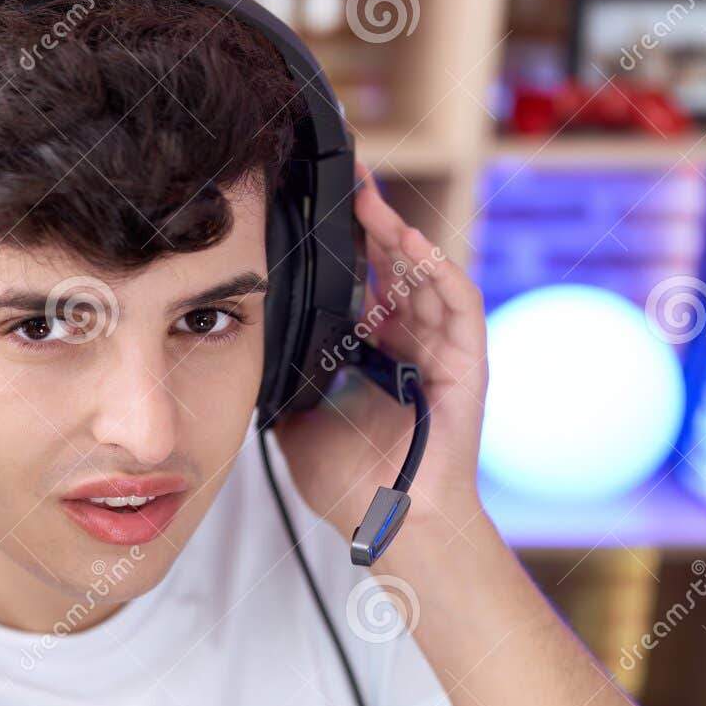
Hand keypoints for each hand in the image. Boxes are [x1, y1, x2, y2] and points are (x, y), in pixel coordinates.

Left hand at [274, 162, 488, 548]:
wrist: (389, 526)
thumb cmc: (348, 482)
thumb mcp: (294, 418)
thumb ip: (278, 377)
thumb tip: (239, 345)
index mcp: (369, 350)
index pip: (358, 280)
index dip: (341, 243)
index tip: (310, 207)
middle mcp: (406, 342)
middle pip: (392, 266)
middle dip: (370, 220)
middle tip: (343, 179)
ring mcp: (438, 351)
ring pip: (424, 276)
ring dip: (399, 236)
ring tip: (369, 201)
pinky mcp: (466, 366)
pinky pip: (458, 308)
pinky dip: (438, 274)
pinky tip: (411, 247)